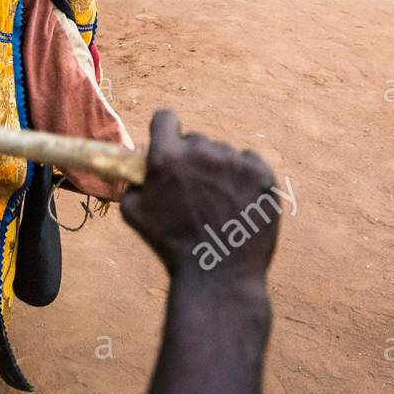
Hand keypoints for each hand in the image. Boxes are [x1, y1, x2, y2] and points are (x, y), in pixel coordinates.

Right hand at [121, 110, 279, 278]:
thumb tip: (136, 170)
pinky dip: (244, 177)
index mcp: (167, 156)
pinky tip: (237, 202)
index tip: (168, 145)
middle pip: (196, 140)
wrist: (218, 275)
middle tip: (194, 189)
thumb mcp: (133, 214)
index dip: (165, 131)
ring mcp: (235, 161)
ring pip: (224, 153)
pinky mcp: (262, 175)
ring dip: (218, 170)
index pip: (165, 118)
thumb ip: (131, 183)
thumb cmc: (171, 246)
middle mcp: (201, 151)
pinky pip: (249, 162)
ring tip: (218, 204)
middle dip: (192, 158)